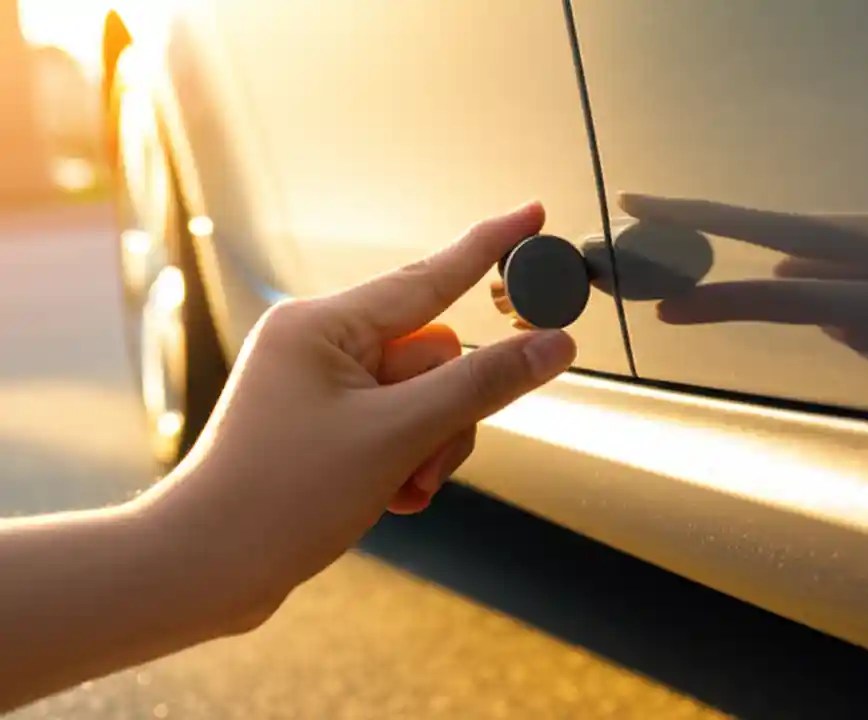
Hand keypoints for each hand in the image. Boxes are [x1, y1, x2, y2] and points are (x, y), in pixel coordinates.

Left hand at [138, 201, 575, 627]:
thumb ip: (483, 384)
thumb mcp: (397, 436)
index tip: (532, 214)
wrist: (203, 569)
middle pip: (435, 356)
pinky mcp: (324, 427)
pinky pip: (398, 426)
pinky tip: (388, 498)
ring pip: (423, 399)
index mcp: (323, 325)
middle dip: (444, 416)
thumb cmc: (279, 497)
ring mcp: (321, 388)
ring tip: (399, 488)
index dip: (489, 246)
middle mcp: (319, 345)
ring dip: (428, 448)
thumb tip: (552, 345)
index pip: (429, 277)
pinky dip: (406, 462)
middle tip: (421, 462)